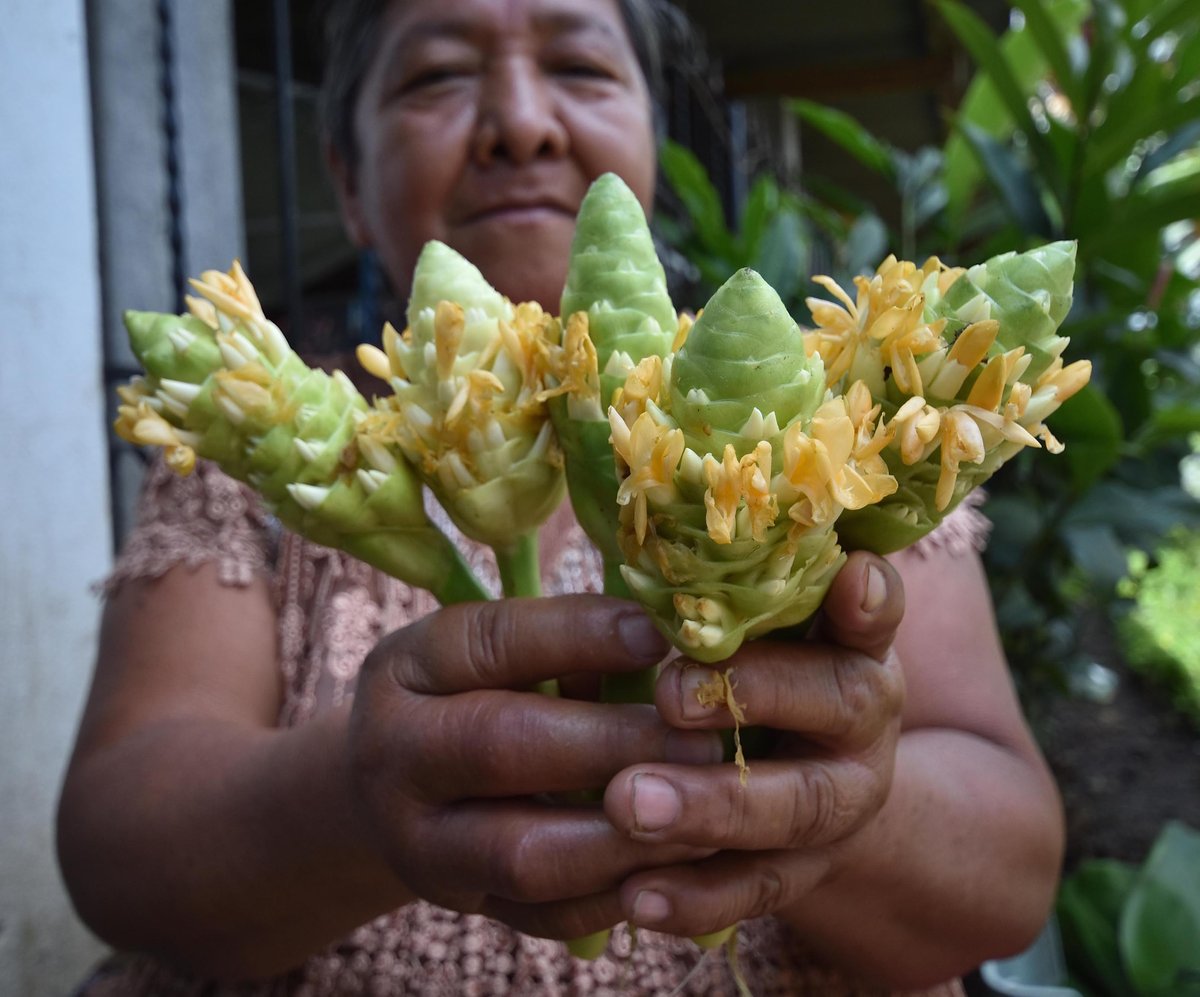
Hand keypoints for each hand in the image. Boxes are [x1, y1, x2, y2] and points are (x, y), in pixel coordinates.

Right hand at [346, 595, 723, 940]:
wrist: (396, 786)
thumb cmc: (471, 692)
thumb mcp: (491, 651)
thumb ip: (565, 645)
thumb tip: (668, 632)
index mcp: (408, 669)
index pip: (493, 644)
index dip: (580, 636)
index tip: (661, 636)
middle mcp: (395, 757)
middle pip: (504, 747)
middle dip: (615, 744)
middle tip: (704, 739)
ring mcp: (422, 845)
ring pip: (527, 852)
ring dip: (630, 834)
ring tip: (710, 809)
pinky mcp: (466, 905)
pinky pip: (549, 915)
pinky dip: (624, 893)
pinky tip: (684, 864)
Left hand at [601, 551, 906, 936]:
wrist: (813, 773)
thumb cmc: (758, 666)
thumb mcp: (757, 625)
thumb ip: (726, 592)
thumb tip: (645, 525)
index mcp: (856, 642)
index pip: (874, 611)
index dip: (867, 600)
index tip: (851, 579)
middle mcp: (864, 717)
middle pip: (834, 704)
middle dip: (752, 697)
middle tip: (669, 696)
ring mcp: (840, 801)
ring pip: (793, 808)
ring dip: (710, 807)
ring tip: (629, 804)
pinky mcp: (802, 870)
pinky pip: (755, 889)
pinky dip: (696, 897)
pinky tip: (638, 897)